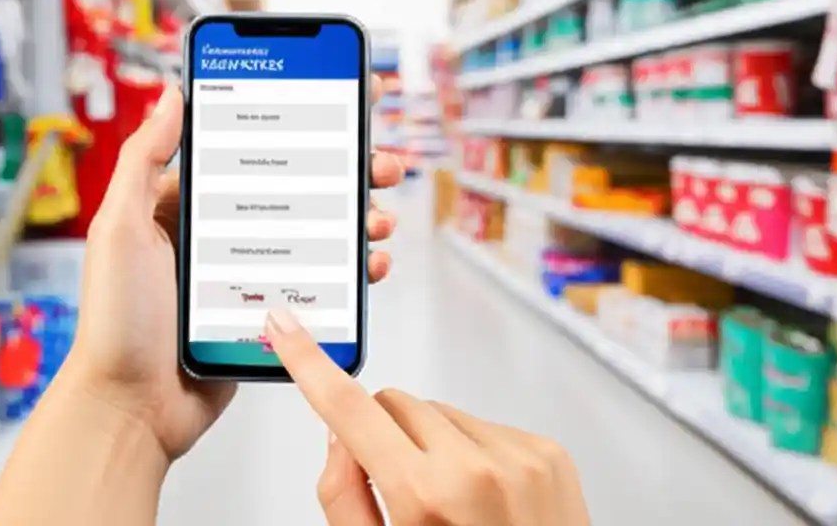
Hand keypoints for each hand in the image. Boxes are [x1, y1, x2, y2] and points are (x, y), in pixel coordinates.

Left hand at [63, 78, 405, 461]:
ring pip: (314, 234)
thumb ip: (144, 159)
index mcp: (182, 206)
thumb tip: (172, 95)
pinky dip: (349, 271)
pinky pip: (317, 285)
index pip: (246, 149)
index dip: (292, 123)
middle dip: (342, 171)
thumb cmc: (115, 324)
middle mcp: (218, 236)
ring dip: (354, 219)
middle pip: (293, 188)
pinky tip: (369, 263)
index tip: (334, 99)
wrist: (132, 410)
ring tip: (379, 215)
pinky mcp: (267, 316)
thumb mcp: (120, 227)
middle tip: (379, 163)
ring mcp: (246, 276)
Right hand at [266, 309, 591, 525]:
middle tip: (396, 488)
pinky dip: (475, 452)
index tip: (287, 330)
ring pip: (441, 412)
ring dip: (433, 444)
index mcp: (424, 497)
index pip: (348, 409)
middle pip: (394, 404)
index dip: (309, 364)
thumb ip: (345, 497)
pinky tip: (485, 500)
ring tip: (453, 505)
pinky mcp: (548, 452)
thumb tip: (341, 439)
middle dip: (382, 433)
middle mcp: (476, 468)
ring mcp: (519, 457)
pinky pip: (486, 426)